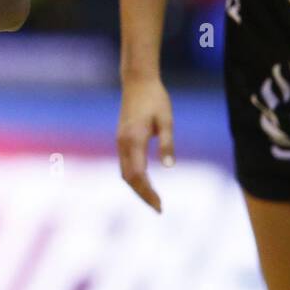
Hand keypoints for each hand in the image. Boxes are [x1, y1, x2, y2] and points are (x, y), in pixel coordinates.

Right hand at [116, 75, 174, 211]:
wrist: (137, 81)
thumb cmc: (155, 99)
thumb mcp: (166, 120)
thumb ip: (167, 143)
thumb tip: (169, 168)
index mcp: (134, 140)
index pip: (139, 175)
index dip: (148, 193)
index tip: (160, 206)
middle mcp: (123, 143)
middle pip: (129, 178)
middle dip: (142, 195)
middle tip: (158, 208)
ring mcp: (120, 141)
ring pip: (125, 173)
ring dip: (137, 188)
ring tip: (153, 199)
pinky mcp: (121, 139)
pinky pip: (125, 165)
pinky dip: (134, 178)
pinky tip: (145, 183)